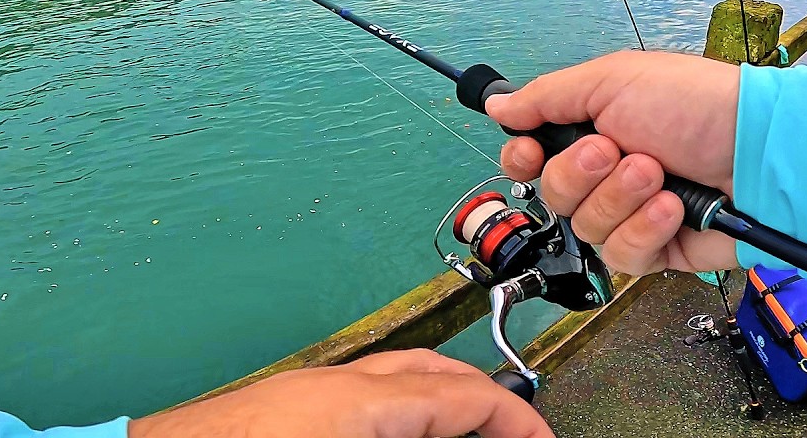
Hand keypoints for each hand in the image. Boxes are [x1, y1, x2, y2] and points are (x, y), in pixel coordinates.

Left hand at [128, 349, 551, 437]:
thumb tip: (473, 431)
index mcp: (361, 405)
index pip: (467, 397)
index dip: (518, 423)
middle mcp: (339, 386)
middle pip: (439, 376)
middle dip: (488, 407)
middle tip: (518, 437)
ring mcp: (311, 393)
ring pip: (404, 381)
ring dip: (447, 407)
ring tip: (472, 437)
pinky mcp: (288, 409)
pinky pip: (369, 395)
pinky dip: (407, 415)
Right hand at [485, 51, 740, 275]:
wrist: (761, 151)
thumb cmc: (696, 104)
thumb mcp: (612, 81)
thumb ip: (547, 97)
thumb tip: (497, 105)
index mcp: (593, 129)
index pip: (531, 158)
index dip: (522, 160)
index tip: (528, 151)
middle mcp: (608, 174)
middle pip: (553, 194)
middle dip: (582, 174)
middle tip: (618, 150)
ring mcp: (633, 214)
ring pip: (586, 228)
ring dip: (621, 199)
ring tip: (659, 175)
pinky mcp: (659, 250)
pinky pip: (623, 257)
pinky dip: (645, 230)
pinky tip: (672, 209)